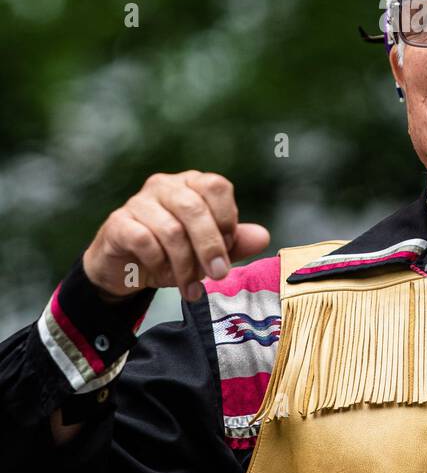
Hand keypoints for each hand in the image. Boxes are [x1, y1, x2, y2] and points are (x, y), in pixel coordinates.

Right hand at [82, 170, 269, 301]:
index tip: (228, 248)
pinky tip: (163, 278)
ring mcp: (139, 202)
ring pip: (171, 229)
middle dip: (210, 247)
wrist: (125, 269)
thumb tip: (263, 237)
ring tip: (191, 288)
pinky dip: (159, 264)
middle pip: (194, 207)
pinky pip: (144, 241)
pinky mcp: (118, 223)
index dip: (227, 219)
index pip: (217, 186)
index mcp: (191, 184)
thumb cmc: (171, 253)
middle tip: (218, 275)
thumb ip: (234, 242)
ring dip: (185, 265)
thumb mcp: (206, 251)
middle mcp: (165, 185)